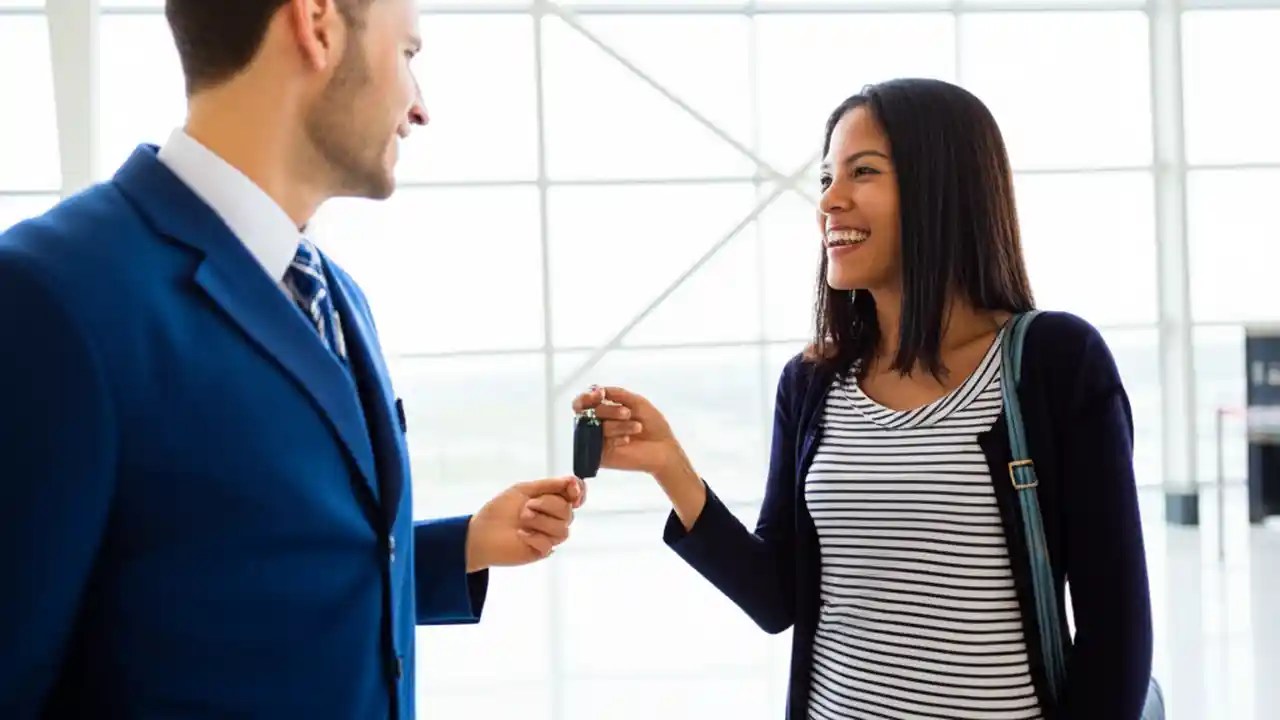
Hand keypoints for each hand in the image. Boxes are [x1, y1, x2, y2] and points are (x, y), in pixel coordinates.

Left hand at [466, 476, 582, 572]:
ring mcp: (549, 535)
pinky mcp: (541, 551)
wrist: (480, 533)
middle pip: (568, 511)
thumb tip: (572, 481)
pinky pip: (549, 545)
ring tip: (522, 519)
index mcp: (551, 499)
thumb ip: (549, 485)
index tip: (571, 489)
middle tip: (526, 506)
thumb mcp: (523, 489)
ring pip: (562, 529)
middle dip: (547, 505)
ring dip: (540, 521)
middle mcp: (554, 517)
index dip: (579, 491)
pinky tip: (520, 534)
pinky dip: (534, 537)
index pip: (576, 494)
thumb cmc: (500, 510)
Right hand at [571, 386, 699, 479]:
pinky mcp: (601, 457)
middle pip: (587, 413)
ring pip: (596, 427)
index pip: (583, 402)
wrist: (664, 446)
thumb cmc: (652, 424)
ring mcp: (597, 441)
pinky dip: (615, 439)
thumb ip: (617, 394)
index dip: (586, 397)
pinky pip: (599, 444)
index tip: (600, 394)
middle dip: (608, 410)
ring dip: (618, 425)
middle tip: (627, 413)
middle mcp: (597, 425)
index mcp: (603, 410)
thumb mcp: (636, 402)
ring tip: (637, 427)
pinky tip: (627, 440)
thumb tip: (597, 389)